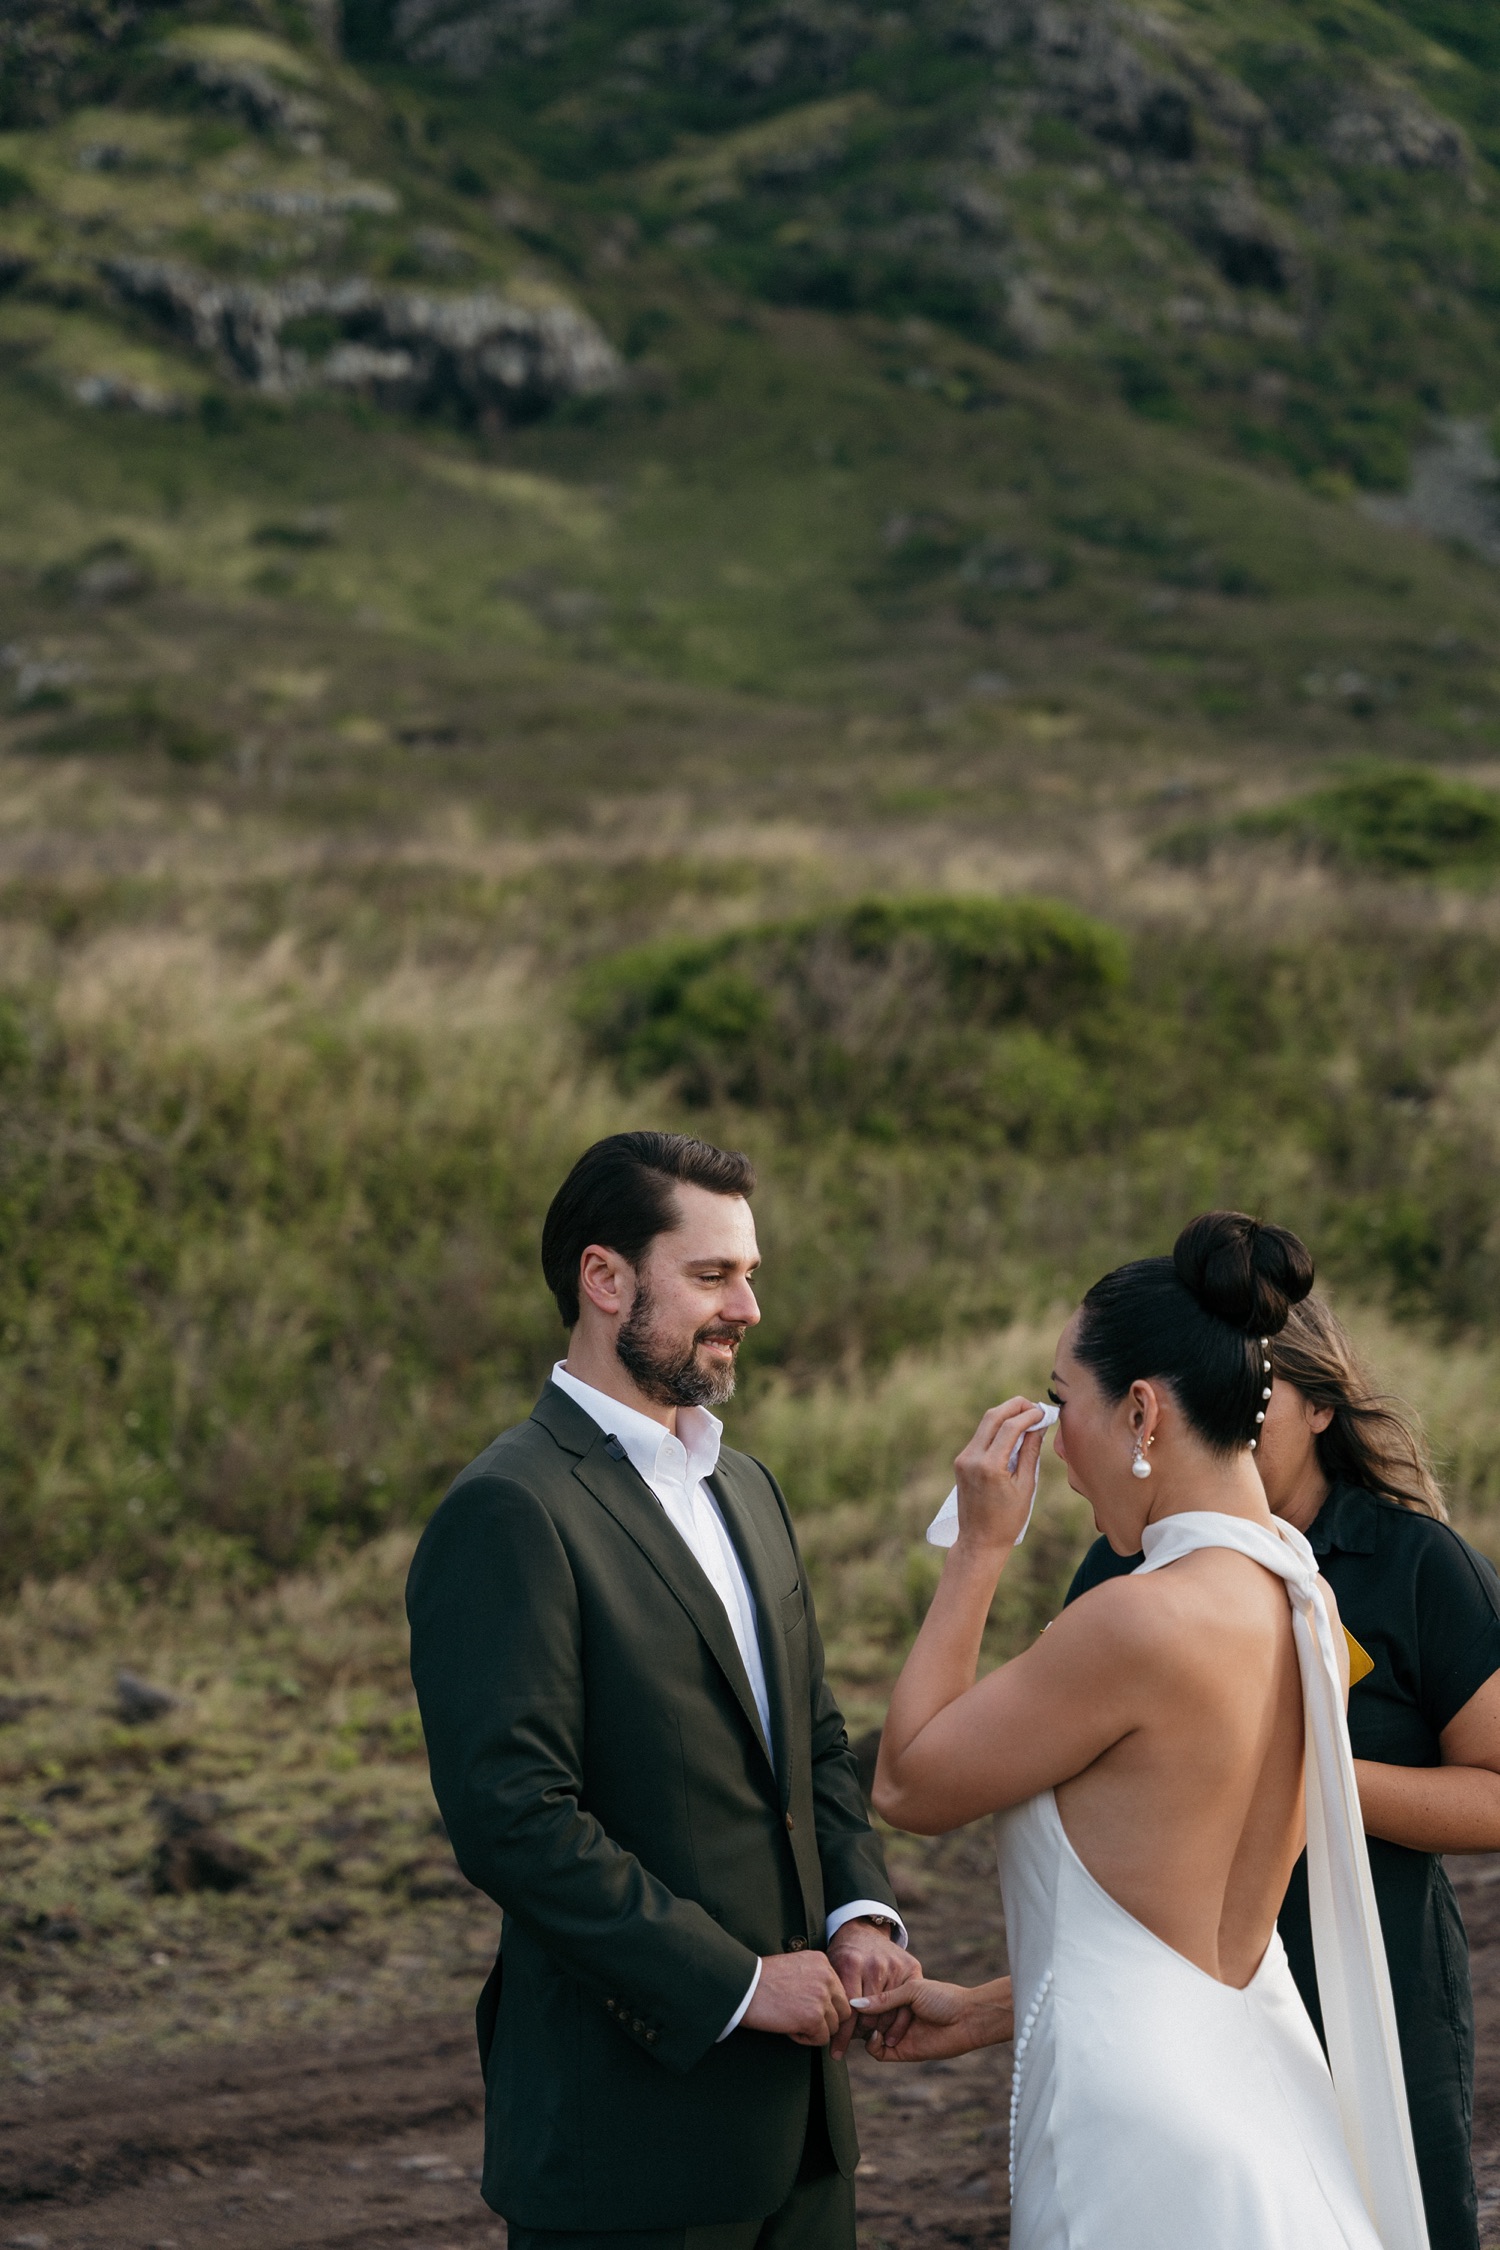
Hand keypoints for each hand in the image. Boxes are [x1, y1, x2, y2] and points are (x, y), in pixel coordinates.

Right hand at [744, 1950, 853, 2047]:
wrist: (742, 1987)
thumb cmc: (761, 1979)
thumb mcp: (794, 1968)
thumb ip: (815, 1979)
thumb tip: (829, 2004)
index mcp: (822, 1962)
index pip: (839, 1992)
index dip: (825, 2006)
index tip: (806, 2009)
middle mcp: (827, 1977)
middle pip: (843, 2010)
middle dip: (825, 2020)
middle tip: (802, 2020)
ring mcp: (822, 1997)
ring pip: (833, 2027)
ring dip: (814, 2030)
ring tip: (791, 2021)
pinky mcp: (814, 2018)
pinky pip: (820, 2039)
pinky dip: (805, 2039)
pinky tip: (788, 2028)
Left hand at [827, 1919, 920, 2060]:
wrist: (864, 1930)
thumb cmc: (843, 1956)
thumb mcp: (832, 1970)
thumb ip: (831, 1996)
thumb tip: (821, 2029)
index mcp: (851, 1964)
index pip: (847, 2011)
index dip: (841, 2036)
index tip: (835, 2053)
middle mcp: (874, 1965)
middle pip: (868, 2016)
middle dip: (859, 2035)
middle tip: (853, 2044)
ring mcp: (894, 1967)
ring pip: (886, 2015)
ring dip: (876, 2032)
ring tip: (867, 2038)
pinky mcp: (911, 1968)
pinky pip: (905, 2008)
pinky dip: (896, 2026)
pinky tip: (886, 2035)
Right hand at [863, 1974, 1013, 2062]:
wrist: (966, 2019)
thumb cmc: (942, 1998)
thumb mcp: (911, 1990)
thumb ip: (884, 1999)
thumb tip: (854, 2003)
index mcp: (898, 1997)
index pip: (870, 2001)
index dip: (860, 2001)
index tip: (848, 1997)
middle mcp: (895, 2016)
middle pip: (867, 2019)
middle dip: (860, 2018)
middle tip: (854, 2015)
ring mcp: (898, 2034)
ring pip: (870, 2036)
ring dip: (866, 2031)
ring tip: (868, 2024)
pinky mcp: (902, 2052)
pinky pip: (879, 2053)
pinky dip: (872, 2046)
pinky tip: (875, 2036)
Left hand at [953, 1399, 1048, 1553]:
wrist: (980, 1541)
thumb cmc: (1008, 1520)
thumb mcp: (1026, 1486)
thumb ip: (1030, 1453)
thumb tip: (1038, 1426)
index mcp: (989, 1466)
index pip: (1010, 1427)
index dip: (1029, 1415)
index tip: (1044, 1413)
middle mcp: (972, 1458)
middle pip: (993, 1416)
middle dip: (1015, 1406)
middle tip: (1035, 1407)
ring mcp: (963, 1458)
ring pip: (985, 1424)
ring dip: (1006, 1416)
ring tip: (1028, 1417)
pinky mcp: (961, 1461)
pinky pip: (980, 1436)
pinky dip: (997, 1429)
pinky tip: (1013, 1432)